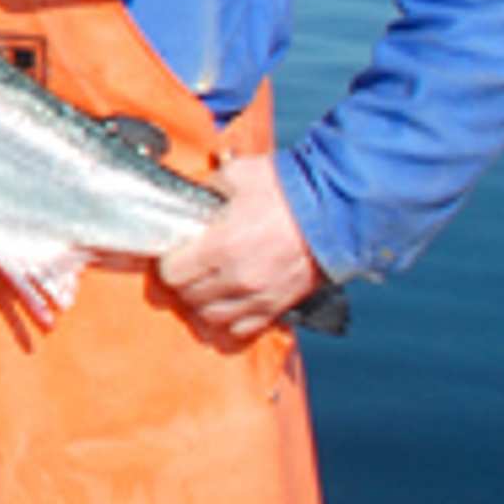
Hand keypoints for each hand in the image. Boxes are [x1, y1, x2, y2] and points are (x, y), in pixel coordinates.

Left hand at [156, 154, 324, 339]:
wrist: (335, 207)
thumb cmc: (286, 188)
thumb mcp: (237, 174)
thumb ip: (208, 188)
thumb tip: (194, 198)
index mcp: (222, 246)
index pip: (172, 273)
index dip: (168, 262)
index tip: (174, 252)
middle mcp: (237, 278)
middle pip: (189, 297)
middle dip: (184, 281)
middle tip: (189, 266)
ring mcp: (259, 297)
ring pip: (212, 318)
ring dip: (204, 303)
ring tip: (207, 285)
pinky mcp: (278, 306)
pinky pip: (243, 329)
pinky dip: (231, 320)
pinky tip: (230, 302)